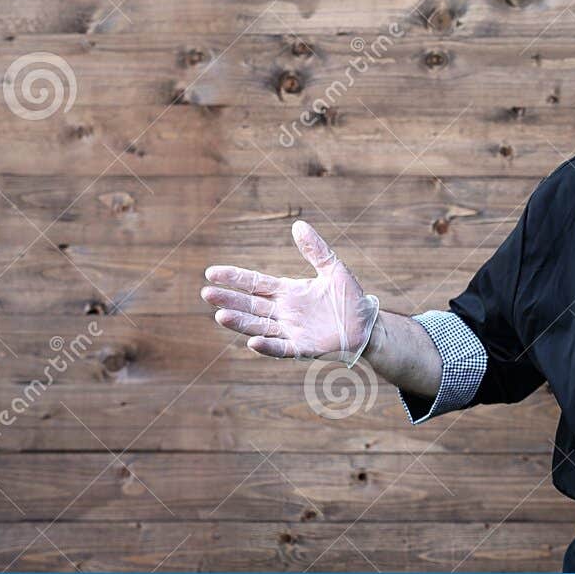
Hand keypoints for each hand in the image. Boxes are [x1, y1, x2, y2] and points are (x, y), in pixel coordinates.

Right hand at [201, 220, 379, 363]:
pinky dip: (267, 346)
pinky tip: (252, 342)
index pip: (254, 283)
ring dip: (240, 322)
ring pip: (258, 325)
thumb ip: (316, 249)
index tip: (211, 273)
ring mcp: (291, 331)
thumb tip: (298, 225)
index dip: (234, 278)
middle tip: (206, 293)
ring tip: (220, 315)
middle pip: (250, 304)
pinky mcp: (302, 348)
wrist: (368, 326)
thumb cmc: (350, 299)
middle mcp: (283, 312)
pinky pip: (281, 348)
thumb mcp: (333, 268)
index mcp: (287, 292)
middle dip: (229, 299)